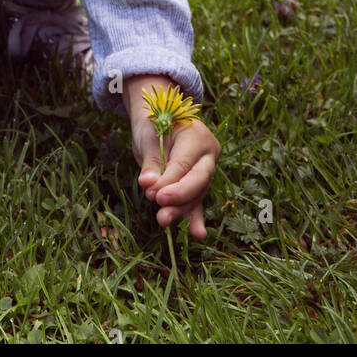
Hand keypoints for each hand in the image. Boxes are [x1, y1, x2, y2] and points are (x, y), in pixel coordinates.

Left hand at [125, 75, 220, 238]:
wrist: (158, 123)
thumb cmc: (153, 126)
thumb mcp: (149, 137)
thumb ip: (151, 161)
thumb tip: (148, 184)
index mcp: (198, 136)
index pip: (184, 163)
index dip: (168, 180)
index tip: (150, 191)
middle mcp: (208, 154)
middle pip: (198, 180)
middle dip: (179, 196)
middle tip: (159, 203)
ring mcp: (206, 170)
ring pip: (196, 194)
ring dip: (180, 209)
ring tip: (163, 220)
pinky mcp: (198, 185)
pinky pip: (197, 202)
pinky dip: (194, 218)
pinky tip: (198, 233)